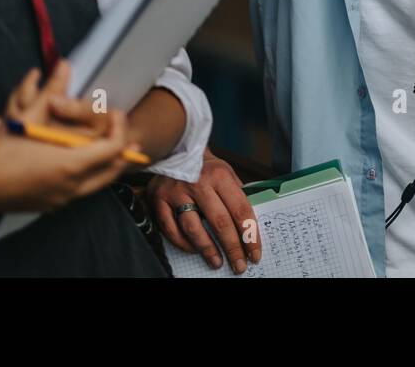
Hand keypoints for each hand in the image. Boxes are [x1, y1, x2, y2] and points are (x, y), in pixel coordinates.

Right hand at [0, 63, 135, 213]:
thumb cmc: (0, 151)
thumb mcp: (27, 118)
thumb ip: (51, 92)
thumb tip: (65, 65)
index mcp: (71, 165)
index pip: (114, 148)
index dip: (120, 128)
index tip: (114, 112)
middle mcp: (72, 187)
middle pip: (113, 170)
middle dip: (123, 150)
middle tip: (124, 133)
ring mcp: (62, 200)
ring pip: (98, 183)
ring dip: (107, 164)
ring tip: (106, 145)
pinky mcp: (50, 206)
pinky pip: (81, 191)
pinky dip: (89, 175)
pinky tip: (80, 161)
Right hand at [148, 150, 260, 272]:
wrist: (175, 150)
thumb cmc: (205, 166)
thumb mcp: (226, 172)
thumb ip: (237, 195)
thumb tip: (249, 226)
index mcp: (220, 175)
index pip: (240, 210)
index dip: (249, 235)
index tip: (255, 253)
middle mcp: (199, 183)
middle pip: (220, 222)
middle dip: (232, 248)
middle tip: (239, 265)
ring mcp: (177, 192)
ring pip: (194, 229)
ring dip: (207, 249)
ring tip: (217, 262)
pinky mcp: (159, 200)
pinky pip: (172, 229)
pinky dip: (184, 243)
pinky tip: (194, 250)